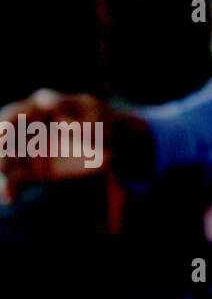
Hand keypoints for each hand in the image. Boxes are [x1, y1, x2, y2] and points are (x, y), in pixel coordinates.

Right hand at [0, 90, 146, 203]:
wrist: (113, 144)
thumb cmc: (102, 122)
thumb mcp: (91, 112)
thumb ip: (68, 107)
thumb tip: (43, 100)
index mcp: (40, 107)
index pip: (15, 114)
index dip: (6, 124)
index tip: (3, 133)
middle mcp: (27, 129)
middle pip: (3, 140)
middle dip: (0, 152)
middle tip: (2, 166)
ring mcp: (28, 150)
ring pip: (6, 162)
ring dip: (2, 175)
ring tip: (5, 189)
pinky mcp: (32, 171)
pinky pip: (16, 180)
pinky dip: (10, 189)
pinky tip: (9, 198)